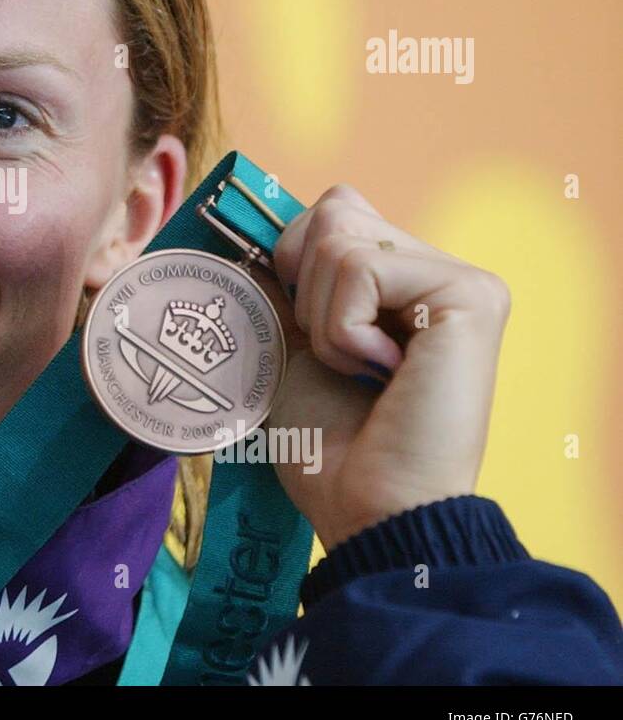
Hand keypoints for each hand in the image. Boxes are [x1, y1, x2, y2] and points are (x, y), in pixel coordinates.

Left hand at [249, 184, 511, 550]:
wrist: (366, 509)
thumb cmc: (328, 444)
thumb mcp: (290, 345)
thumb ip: (284, 284)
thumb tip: (249, 236)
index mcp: (401, 281)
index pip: (332, 210)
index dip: (291, 262)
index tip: (307, 335)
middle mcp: (439, 272)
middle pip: (334, 211)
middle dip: (301, 287)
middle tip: (339, 360)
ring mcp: (462, 280)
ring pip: (339, 239)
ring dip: (322, 319)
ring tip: (361, 372)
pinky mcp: (471, 294)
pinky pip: (360, 268)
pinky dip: (344, 330)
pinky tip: (383, 373)